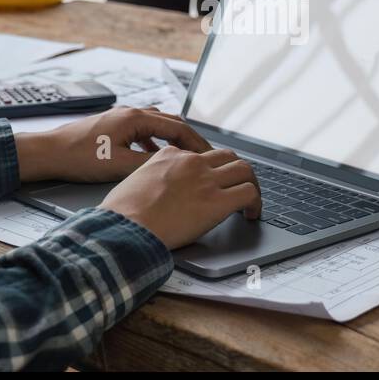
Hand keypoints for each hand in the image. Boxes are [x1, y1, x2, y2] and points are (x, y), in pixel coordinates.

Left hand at [16, 107, 209, 182]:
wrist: (48, 152)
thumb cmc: (77, 156)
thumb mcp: (119, 165)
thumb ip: (149, 165)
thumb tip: (173, 168)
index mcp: (135, 118)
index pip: (177, 127)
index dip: (197, 143)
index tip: (209, 156)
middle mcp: (130, 113)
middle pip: (170, 122)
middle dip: (189, 139)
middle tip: (204, 155)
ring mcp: (120, 118)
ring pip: (156, 125)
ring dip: (172, 139)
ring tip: (183, 156)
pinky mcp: (112, 127)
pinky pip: (142, 130)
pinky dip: (154, 141)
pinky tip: (152, 156)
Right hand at [100, 147, 261, 248]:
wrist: (125, 226)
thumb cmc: (122, 213)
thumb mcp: (133, 181)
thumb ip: (151, 177)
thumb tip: (156, 189)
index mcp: (169, 155)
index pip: (200, 153)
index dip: (210, 168)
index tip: (212, 180)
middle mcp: (191, 162)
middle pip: (227, 156)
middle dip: (235, 171)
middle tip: (237, 186)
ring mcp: (206, 180)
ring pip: (244, 170)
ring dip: (250, 184)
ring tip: (250, 201)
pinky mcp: (217, 202)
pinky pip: (249, 193)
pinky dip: (256, 202)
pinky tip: (251, 215)